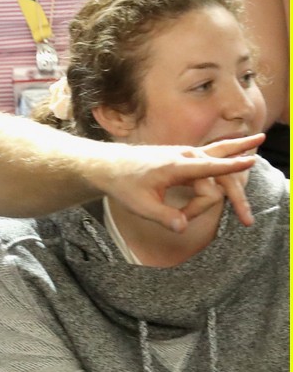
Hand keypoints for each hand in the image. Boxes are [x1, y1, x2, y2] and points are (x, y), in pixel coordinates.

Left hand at [96, 134, 261, 232]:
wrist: (111, 166)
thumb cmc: (124, 184)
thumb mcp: (139, 205)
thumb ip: (163, 216)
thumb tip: (183, 227)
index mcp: (176, 165)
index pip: (209, 166)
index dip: (231, 166)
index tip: (250, 160)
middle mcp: (186, 156)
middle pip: (221, 174)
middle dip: (235, 197)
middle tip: (246, 220)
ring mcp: (188, 155)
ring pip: (220, 166)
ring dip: (234, 182)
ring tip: (260, 149)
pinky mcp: (187, 159)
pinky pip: (214, 161)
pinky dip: (228, 162)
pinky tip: (249, 144)